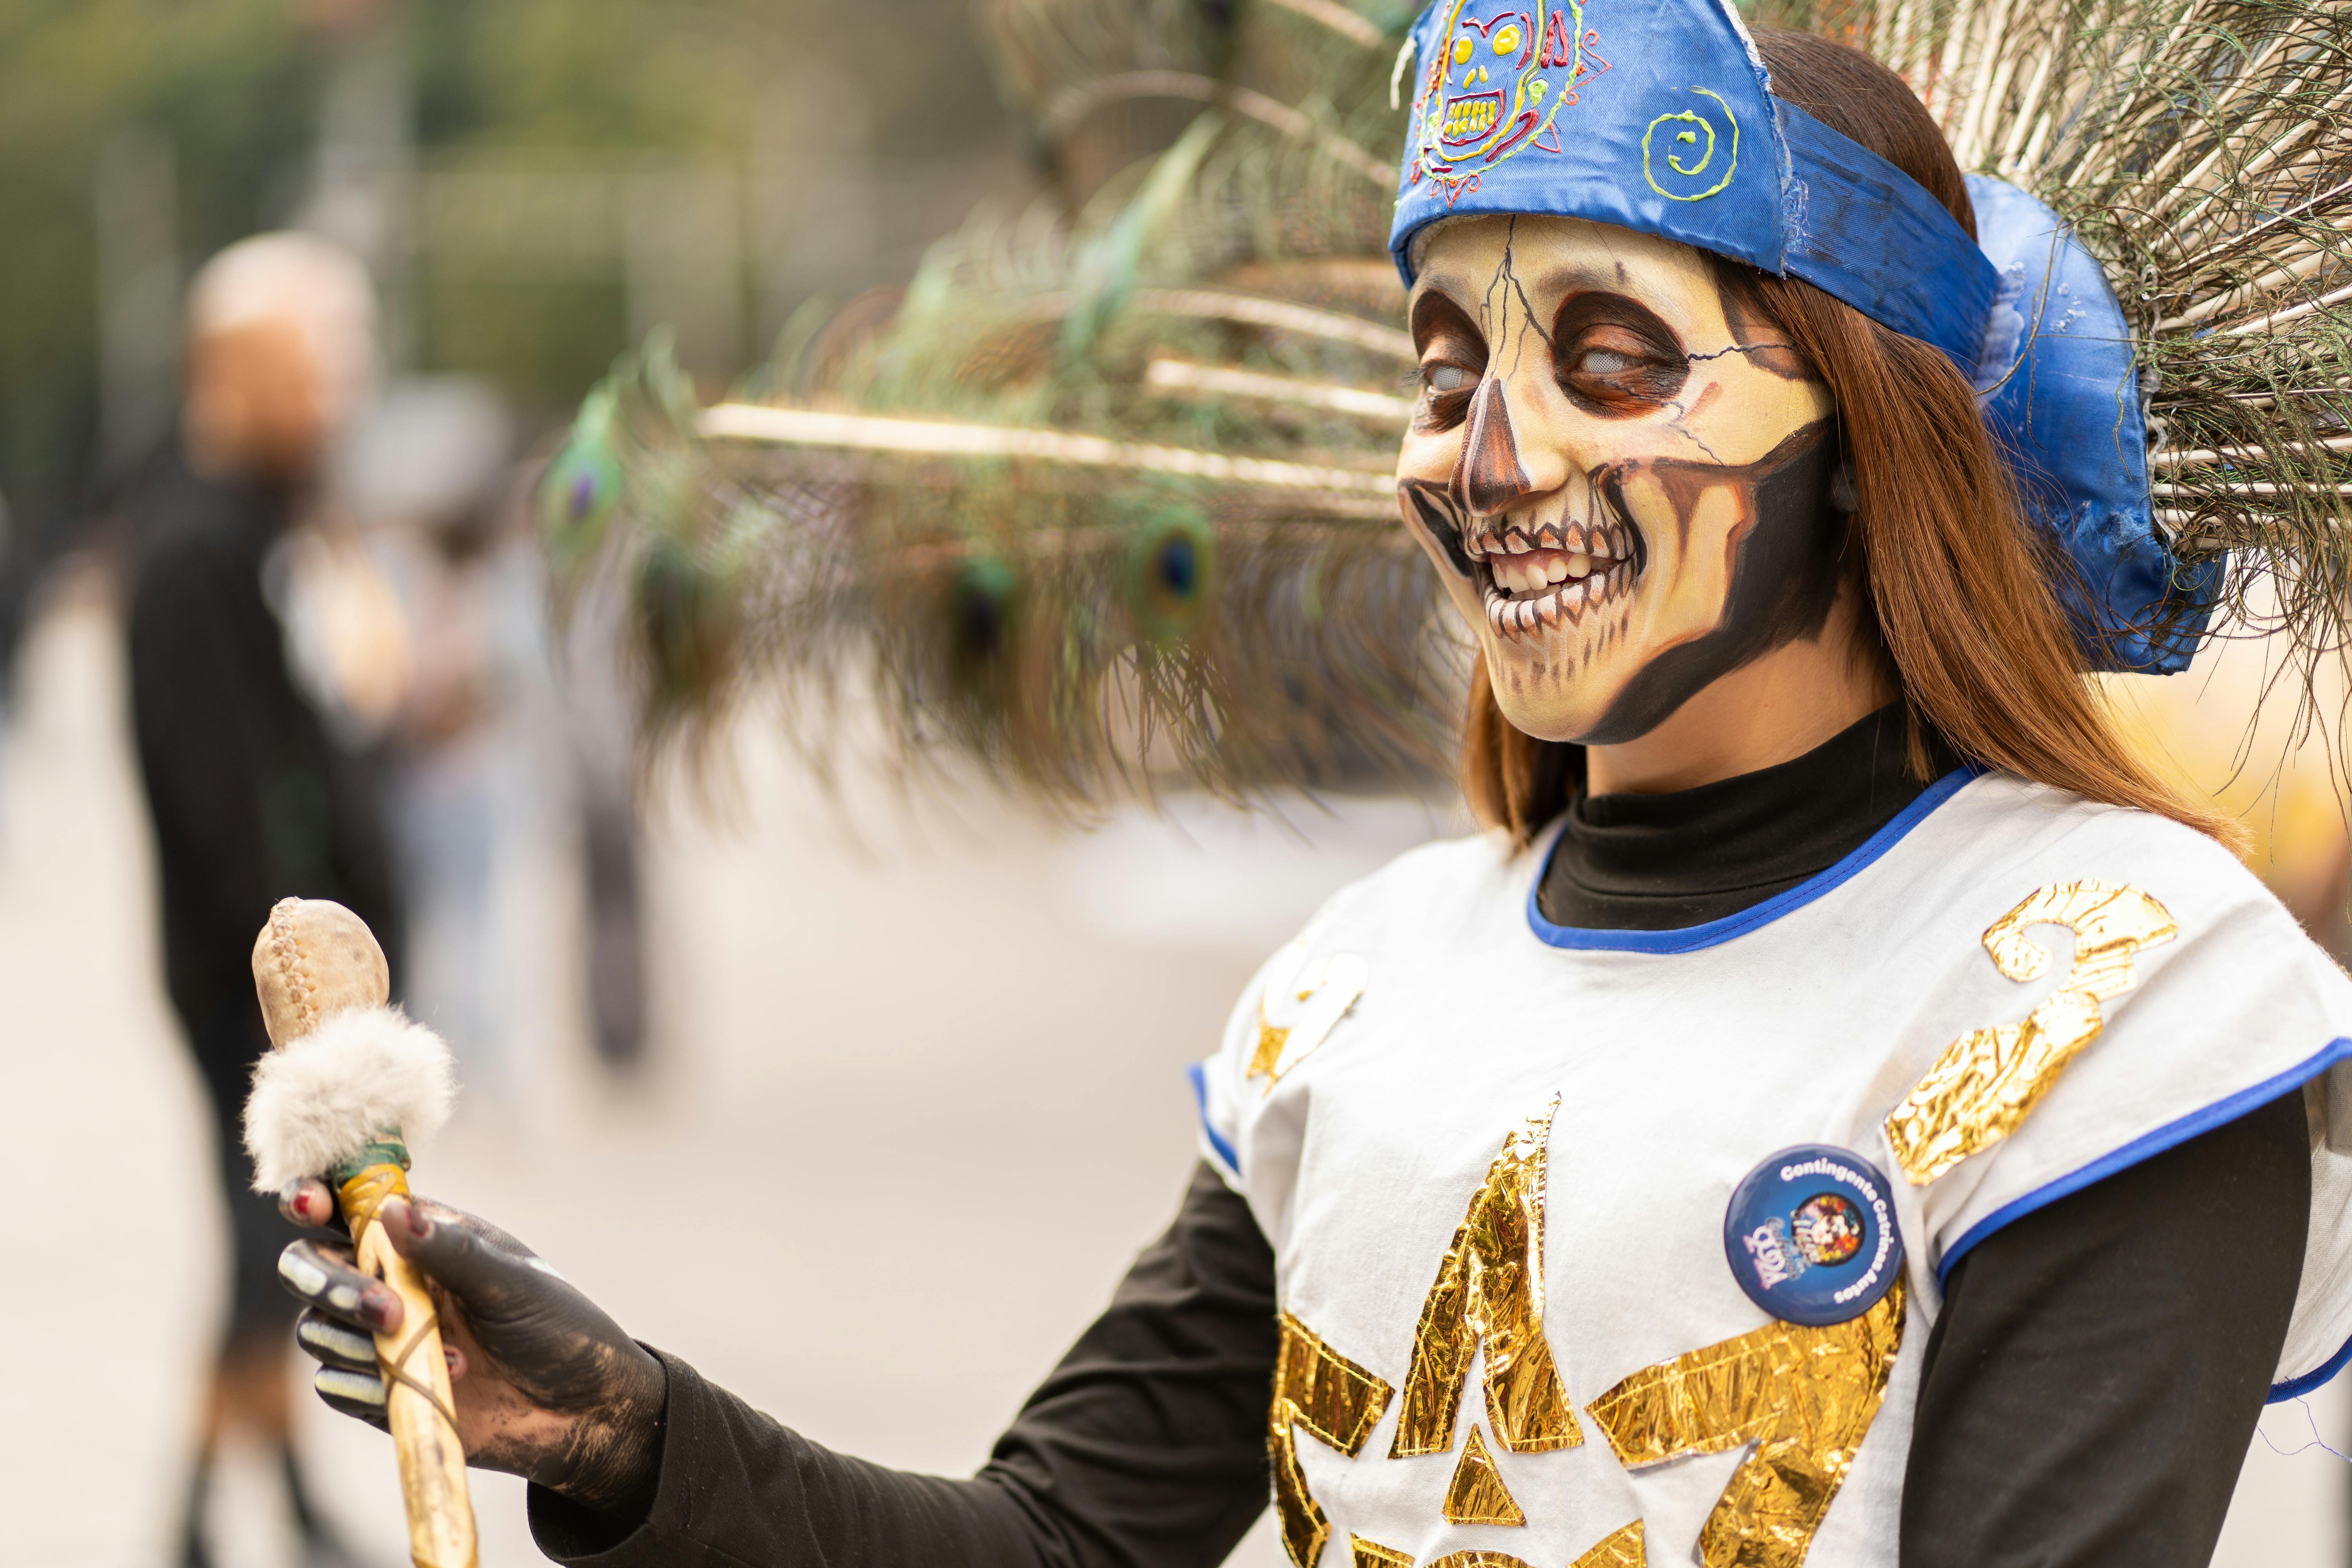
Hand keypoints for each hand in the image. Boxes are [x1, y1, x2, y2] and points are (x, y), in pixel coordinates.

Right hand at [276, 1183, 667, 1513]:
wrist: (579, 1410)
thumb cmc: (557, 1328)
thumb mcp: (513, 1282)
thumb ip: (451, 1250)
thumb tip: (391, 1210)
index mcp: (422, 1237)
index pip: (348, 1207)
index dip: (314, 1198)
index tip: (310, 1204)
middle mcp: (389, 1281)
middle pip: (309, 1266)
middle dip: (327, 1282)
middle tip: (384, 1309)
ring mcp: (379, 1337)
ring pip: (315, 1328)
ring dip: (361, 1343)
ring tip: (451, 1356)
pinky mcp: (378, 1390)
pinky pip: (334, 1384)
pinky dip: (369, 1386)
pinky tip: (435, 1386)